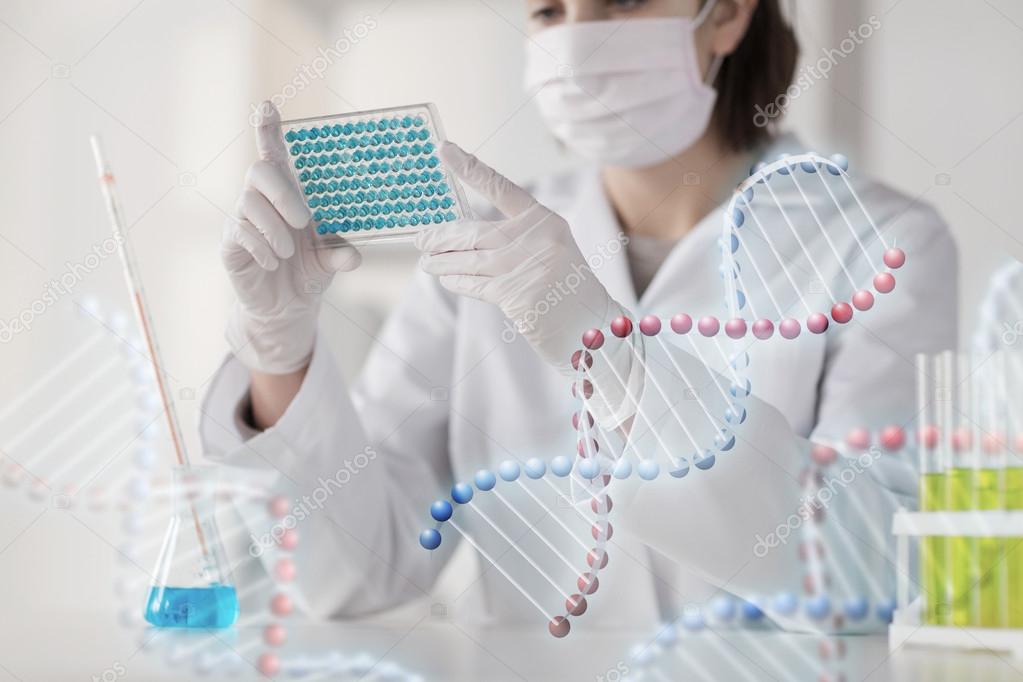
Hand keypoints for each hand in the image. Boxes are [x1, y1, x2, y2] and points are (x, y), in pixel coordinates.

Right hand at [223, 101, 360, 373]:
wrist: (287, 308)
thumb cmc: (309, 272)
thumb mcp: (331, 262)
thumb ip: (341, 254)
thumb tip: (354, 257)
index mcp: (287, 194)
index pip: (274, 154)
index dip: (268, 128)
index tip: (267, 105)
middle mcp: (261, 200)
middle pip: (258, 171)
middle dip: (281, 191)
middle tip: (304, 219)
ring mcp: (242, 219)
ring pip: (248, 203)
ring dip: (274, 227)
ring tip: (289, 252)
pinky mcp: (230, 243)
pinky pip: (239, 233)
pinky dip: (261, 247)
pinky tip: (273, 262)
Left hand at [416, 142, 627, 374]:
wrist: (594, 328)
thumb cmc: (569, 291)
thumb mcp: (551, 252)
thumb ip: (517, 240)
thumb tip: (465, 237)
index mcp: (545, 221)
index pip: (500, 187)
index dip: (469, 168)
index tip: (445, 150)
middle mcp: (535, 238)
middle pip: (473, 232)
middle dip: (441, 237)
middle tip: (420, 239)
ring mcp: (525, 266)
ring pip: (467, 260)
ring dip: (440, 262)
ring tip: (426, 262)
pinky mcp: (514, 293)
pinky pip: (473, 284)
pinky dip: (456, 282)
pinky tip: (447, 279)